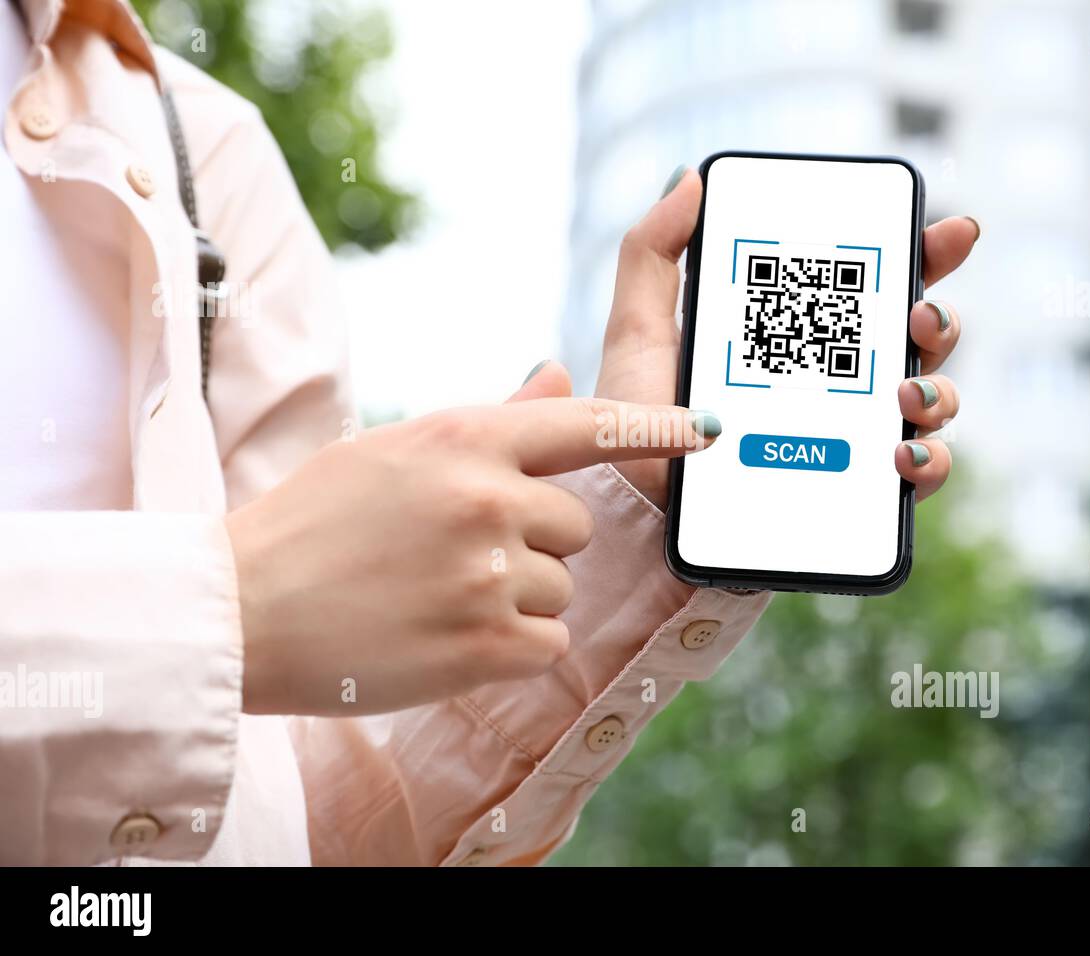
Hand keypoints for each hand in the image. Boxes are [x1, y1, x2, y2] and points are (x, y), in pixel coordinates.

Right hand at [227, 397, 716, 715]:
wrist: (243, 611)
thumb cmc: (315, 522)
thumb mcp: (395, 451)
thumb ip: (492, 422)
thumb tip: (558, 376)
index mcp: (465, 440)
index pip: (586, 425)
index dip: (655, 426)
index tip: (709, 430)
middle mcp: (487, 500)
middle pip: (575, 524)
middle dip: (536, 540)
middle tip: (457, 553)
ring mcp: (489, 575)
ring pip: (560, 586)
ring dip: (517, 596)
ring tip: (436, 595)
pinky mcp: (487, 645)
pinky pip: (548, 640)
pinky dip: (511, 646)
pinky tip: (448, 635)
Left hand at [594, 168, 977, 505]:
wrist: (635, 516)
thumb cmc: (640, 424)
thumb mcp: (639, 330)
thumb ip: (655, 252)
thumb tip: (690, 178)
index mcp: (796, 336)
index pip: (871, 287)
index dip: (922, 253)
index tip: (947, 230)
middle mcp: (834, 383)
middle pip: (917, 339)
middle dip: (939, 317)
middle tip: (919, 313)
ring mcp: (851, 440)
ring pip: (930, 403)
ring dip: (939, 388)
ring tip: (905, 391)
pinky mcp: (854, 499)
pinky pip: (917, 477)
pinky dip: (929, 461)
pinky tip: (903, 452)